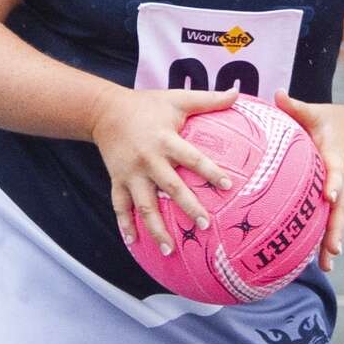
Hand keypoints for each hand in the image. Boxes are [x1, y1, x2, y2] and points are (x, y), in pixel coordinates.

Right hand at [90, 86, 239, 255]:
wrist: (104, 110)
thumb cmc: (147, 105)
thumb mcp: (177, 99)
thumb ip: (208, 100)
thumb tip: (238, 93)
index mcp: (165, 140)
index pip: (192, 158)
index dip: (209, 171)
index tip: (228, 185)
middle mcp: (148, 160)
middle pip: (170, 187)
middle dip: (187, 207)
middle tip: (204, 226)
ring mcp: (130, 173)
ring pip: (144, 205)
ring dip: (155, 229)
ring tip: (169, 250)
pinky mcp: (117, 180)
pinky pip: (119, 206)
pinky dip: (124, 225)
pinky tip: (133, 243)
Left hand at [274, 90, 343, 273]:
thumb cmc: (335, 120)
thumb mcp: (316, 112)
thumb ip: (296, 107)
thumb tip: (276, 93)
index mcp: (337, 157)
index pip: (337, 172)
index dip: (335, 184)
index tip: (331, 196)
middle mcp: (343, 179)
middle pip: (341, 208)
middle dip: (336, 228)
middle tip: (333, 251)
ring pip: (338, 219)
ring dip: (332, 241)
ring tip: (326, 265)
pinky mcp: (340, 199)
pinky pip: (333, 220)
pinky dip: (328, 240)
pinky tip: (320, 262)